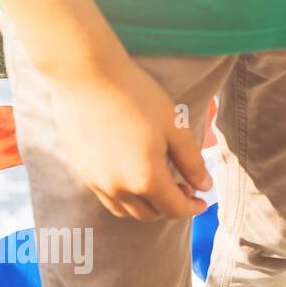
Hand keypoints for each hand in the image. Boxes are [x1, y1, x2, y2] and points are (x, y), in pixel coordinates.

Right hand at [53, 58, 209, 219]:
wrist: (85, 72)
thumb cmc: (135, 95)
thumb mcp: (175, 127)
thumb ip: (192, 162)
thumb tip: (205, 186)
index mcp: (146, 179)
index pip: (175, 209)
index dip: (192, 207)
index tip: (202, 200)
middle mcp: (119, 187)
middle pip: (151, 214)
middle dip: (171, 207)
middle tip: (183, 186)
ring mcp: (96, 181)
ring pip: (127, 210)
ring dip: (147, 205)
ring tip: (158, 183)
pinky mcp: (80, 170)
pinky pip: (106, 197)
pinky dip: (124, 196)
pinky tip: (132, 174)